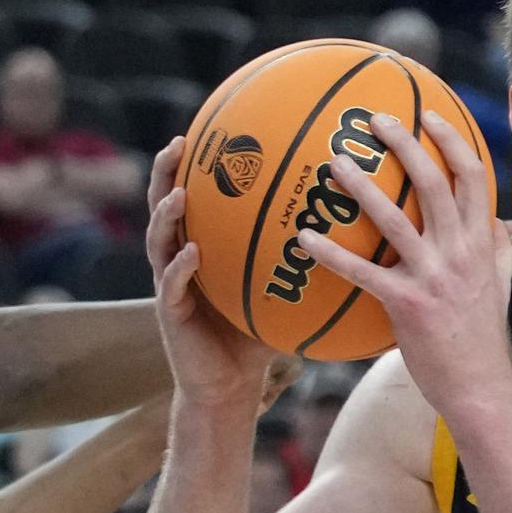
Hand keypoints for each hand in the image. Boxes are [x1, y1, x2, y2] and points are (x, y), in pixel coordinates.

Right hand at [144, 139, 283, 411]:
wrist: (230, 386)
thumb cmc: (257, 335)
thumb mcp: (280, 289)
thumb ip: (302, 260)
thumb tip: (354, 232)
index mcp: (203, 245)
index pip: (197, 194)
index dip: (198, 162)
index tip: (211, 126)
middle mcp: (179, 256)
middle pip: (163, 203)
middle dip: (167, 172)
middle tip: (180, 143)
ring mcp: (170, 284)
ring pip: (157, 240)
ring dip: (166, 215)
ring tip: (179, 195)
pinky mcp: (170, 313)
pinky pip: (171, 285)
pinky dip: (180, 266)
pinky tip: (192, 252)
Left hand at [295, 113, 511, 418]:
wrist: (480, 387)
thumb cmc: (483, 338)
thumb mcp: (499, 286)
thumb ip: (499, 250)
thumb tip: (500, 221)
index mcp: (482, 242)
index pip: (473, 177)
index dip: (452, 140)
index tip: (430, 115)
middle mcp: (460, 253)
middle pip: (433, 183)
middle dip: (405, 143)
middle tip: (374, 120)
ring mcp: (434, 278)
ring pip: (395, 219)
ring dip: (362, 187)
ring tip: (335, 163)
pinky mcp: (407, 305)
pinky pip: (362, 272)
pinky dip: (331, 254)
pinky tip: (304, 238)